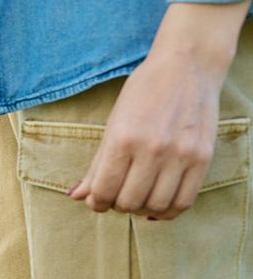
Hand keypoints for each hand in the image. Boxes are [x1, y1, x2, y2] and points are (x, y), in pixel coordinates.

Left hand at [69, 2, 247, 218]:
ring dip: (142, 210)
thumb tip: (75, 196)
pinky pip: (184, 201)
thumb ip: (96, 164)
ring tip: (137, 199)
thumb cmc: (143, 92)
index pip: (104, 190)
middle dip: (117, 206)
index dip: (96, 202)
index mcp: (123, 139)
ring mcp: (181, 155)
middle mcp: (153, 149)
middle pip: (129, 202)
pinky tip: (157, 203)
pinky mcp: (203, 158)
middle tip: (117, 197)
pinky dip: (168, 211)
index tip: (96, 200)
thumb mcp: (113, 124)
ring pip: (157, 206)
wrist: (187, 67)